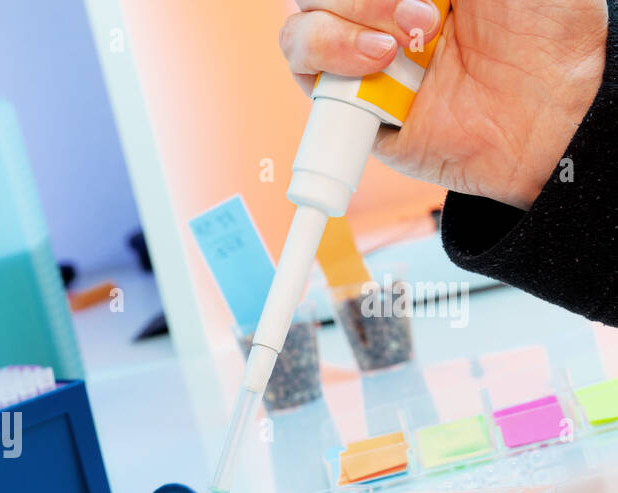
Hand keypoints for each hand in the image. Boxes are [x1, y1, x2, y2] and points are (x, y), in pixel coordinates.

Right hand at [279, 0, 608, 208]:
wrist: (561, 107)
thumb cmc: (548, 28)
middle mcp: (381, 15)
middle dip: (359, 0)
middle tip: (424, 15)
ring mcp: (364, 62)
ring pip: (299, 34)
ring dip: (336, 35)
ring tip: (394, 51)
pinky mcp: (357, 113)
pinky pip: (313, 89)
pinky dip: (331, 73)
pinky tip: (376, 72)